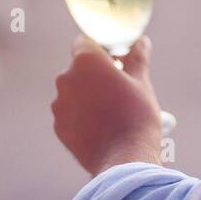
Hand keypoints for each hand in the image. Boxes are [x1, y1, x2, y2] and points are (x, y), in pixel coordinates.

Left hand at [52, 35, 162, 174]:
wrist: (124, 157)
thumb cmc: (136, 114)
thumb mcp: (142, 82)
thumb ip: (137, 58)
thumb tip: (141, 41)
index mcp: (86, 61)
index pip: (84, 42)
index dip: (99, 49)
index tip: (114, 60)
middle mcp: (66, 78)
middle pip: (78, 67)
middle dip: (95, 73)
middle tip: (118, 87)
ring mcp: (59, 103)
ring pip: (73, 91)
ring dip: (87, 94)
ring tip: (111, 110)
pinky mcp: (58, 126)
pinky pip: (70, 113)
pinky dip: (82, 115)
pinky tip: (102, 126)